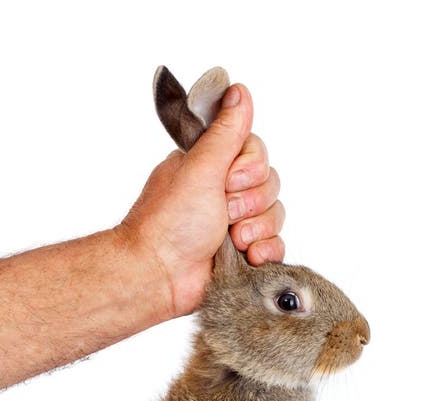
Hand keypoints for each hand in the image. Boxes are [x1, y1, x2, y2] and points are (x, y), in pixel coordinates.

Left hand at [118, 84, 284, 318]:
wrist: (159, 275)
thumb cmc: (169, 223)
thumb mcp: (200, 166)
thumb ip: (226, 131)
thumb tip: (238, 91)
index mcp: (210, 167)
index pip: (256, 152)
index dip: (250, 168)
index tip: (227, 180)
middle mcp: (222, 193)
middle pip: (270, 182)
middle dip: (250, 201)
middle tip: (224, 213)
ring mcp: (233, 225)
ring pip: (275, 214)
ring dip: (256, 228)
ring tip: (231, 240)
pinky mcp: (243, 255)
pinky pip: (275, 245)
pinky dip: (265, 251)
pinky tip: (248, 257)